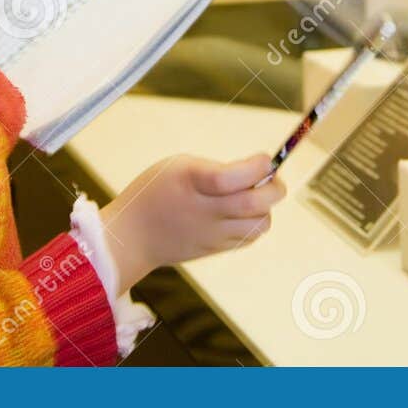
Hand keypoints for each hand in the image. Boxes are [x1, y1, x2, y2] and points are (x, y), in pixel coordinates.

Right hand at [99, 154, 286, 289]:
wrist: (132, 236)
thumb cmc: (155, 192)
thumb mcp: (178, 166)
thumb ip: (216, 169)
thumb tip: (256, 173)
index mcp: (192, 182)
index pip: (232, 178)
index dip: (258, 167)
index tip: (264, 158)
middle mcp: (204, 210)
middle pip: (254, 204)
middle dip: (274, 188)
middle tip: (271, 178)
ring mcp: (212, 234)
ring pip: (259, 224)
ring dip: (266, 208)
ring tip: (255, 196)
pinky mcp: (215, 249)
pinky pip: (249, 237)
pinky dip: (255, 223)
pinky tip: (243, 213)